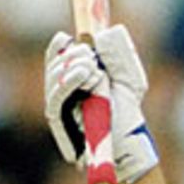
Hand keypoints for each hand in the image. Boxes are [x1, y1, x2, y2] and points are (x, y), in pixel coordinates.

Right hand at [44, 26, 158, 183]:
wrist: (130, 146)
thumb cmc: (129, 116)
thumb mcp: (127, 79)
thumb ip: (115, 56)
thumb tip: (99, 36)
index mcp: (76, 84)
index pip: (58, 60)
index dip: (58, 47)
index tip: (67, 36)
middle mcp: (65, 96)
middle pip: (54, 68)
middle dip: (70, 56)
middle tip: (90, 56)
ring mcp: (60, 110)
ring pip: (53, 80)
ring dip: (70, 67)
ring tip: (90, 66)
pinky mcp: (59, 123)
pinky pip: (55, 100)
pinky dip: (66, 83)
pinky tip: (81, 74)